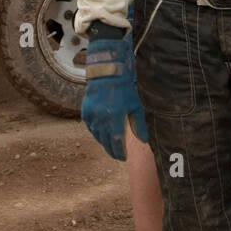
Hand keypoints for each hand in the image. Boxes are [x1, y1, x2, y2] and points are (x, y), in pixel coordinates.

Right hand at [81, 35, 148, 160]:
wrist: (107, 72)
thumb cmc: (124, 89)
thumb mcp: (135, 106)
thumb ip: (139, 124)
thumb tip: (144, 140)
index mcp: (116, 118)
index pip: (117, 142)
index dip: (120, 152)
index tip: (123, 158)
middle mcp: (102, 119)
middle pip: (106, 141)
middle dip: (112, 150)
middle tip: (117, 155)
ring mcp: (92, 115)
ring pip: (98, 136)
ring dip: (104, 142)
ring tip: (111, 146)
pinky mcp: (86, 112)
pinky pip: (91, 127)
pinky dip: (97, 133)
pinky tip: (102, 135)